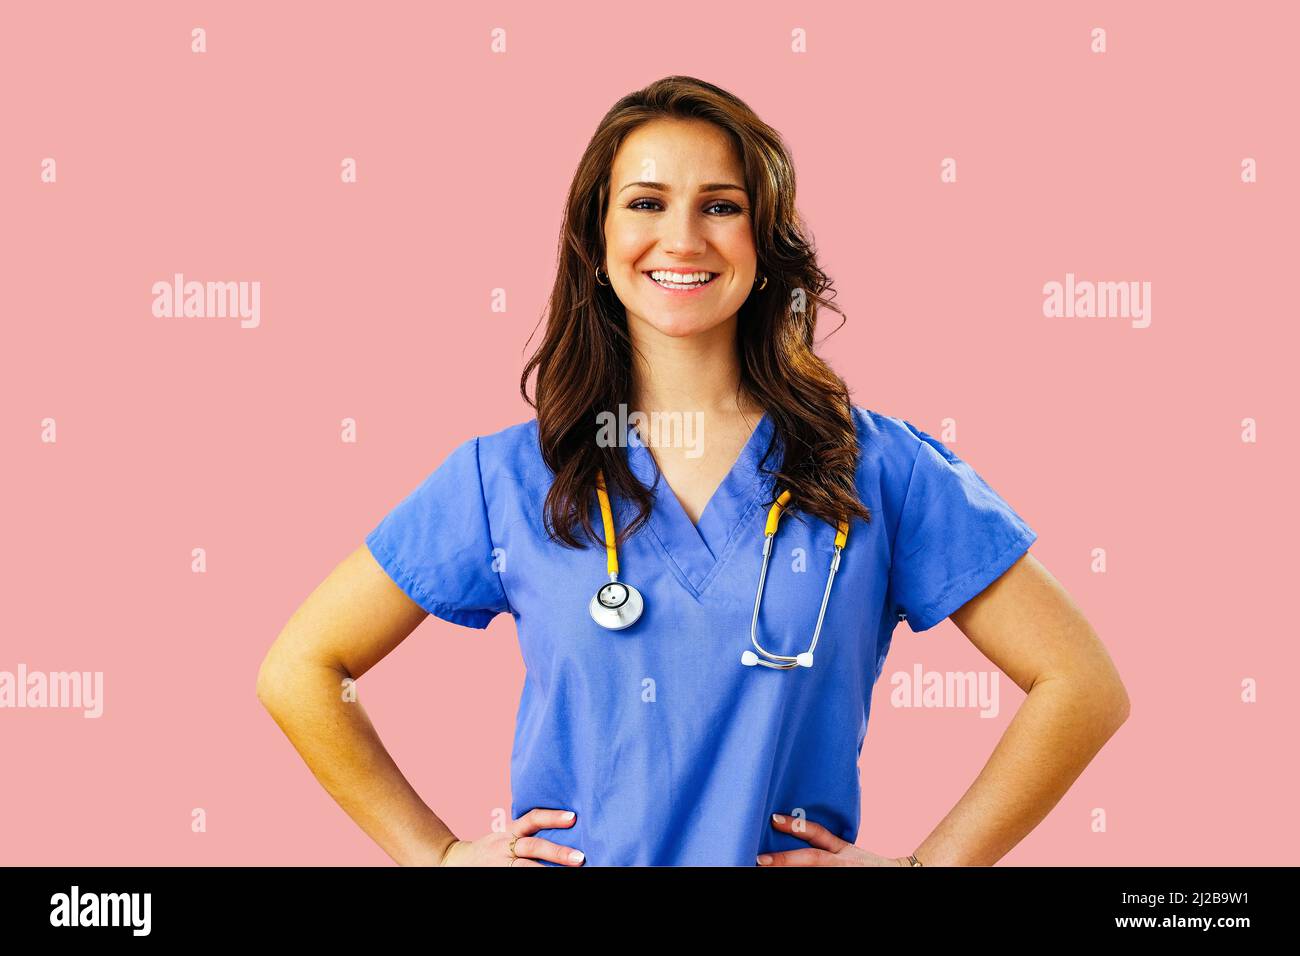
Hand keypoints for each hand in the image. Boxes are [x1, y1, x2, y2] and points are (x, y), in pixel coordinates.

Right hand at [438, 807, 585, 866]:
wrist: (456, 861)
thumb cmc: (492, 847)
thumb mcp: (507, 833)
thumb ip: (528, 831)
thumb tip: (567, 824)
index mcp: (510, 831)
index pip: (532, 819)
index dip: (552, 817)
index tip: (573, 817)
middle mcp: (506, 846)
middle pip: (533, 847)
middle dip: (557, 853)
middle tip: (580, 858)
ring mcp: (502, 864)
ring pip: (525, 868)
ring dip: (546, 872)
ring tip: (567, 875)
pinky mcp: (500, 876)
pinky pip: (517, 879)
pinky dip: (534, 880)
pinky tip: (549, 882)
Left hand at [757, 812, 906, 866]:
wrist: (899, 874)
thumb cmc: (866, 864)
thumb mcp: (846, 850)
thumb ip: (825, 842)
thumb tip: (794, 829)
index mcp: (842, 849)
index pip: (817, 834)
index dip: (795, 826)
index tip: (772, 818)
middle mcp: (841, 861)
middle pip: (811, 860)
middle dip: (785, 860)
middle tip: (760, 860)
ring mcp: (841, 873)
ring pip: (811, 872)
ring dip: (789, 871)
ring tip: (764, 869)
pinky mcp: (840, 882)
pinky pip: (818, 880)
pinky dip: (804, 877)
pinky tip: (782, 875)